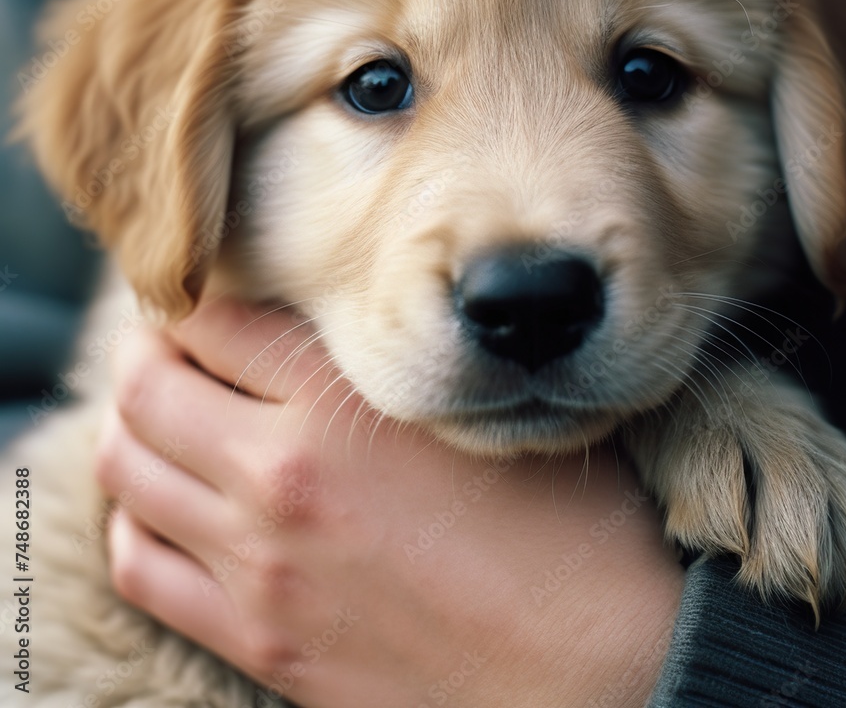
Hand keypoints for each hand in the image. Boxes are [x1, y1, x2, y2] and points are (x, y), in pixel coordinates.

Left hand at [96, 297, 683, 706]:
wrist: (595, 670)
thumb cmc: (567, 525)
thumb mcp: (483, 410)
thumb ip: (395, 359)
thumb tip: (328, 326)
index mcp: (339, 405)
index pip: (213, 318)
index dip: (202, 296)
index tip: (214, 297)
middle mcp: (277, 477)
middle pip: (146, 386)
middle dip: (150, 350)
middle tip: (178, 343)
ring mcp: (256, 566)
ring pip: (128, 470)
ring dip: (134, 427)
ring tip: (169, 414)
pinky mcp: (259, 637)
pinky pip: (140, 566)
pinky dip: (135, 519)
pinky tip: (172, 505)